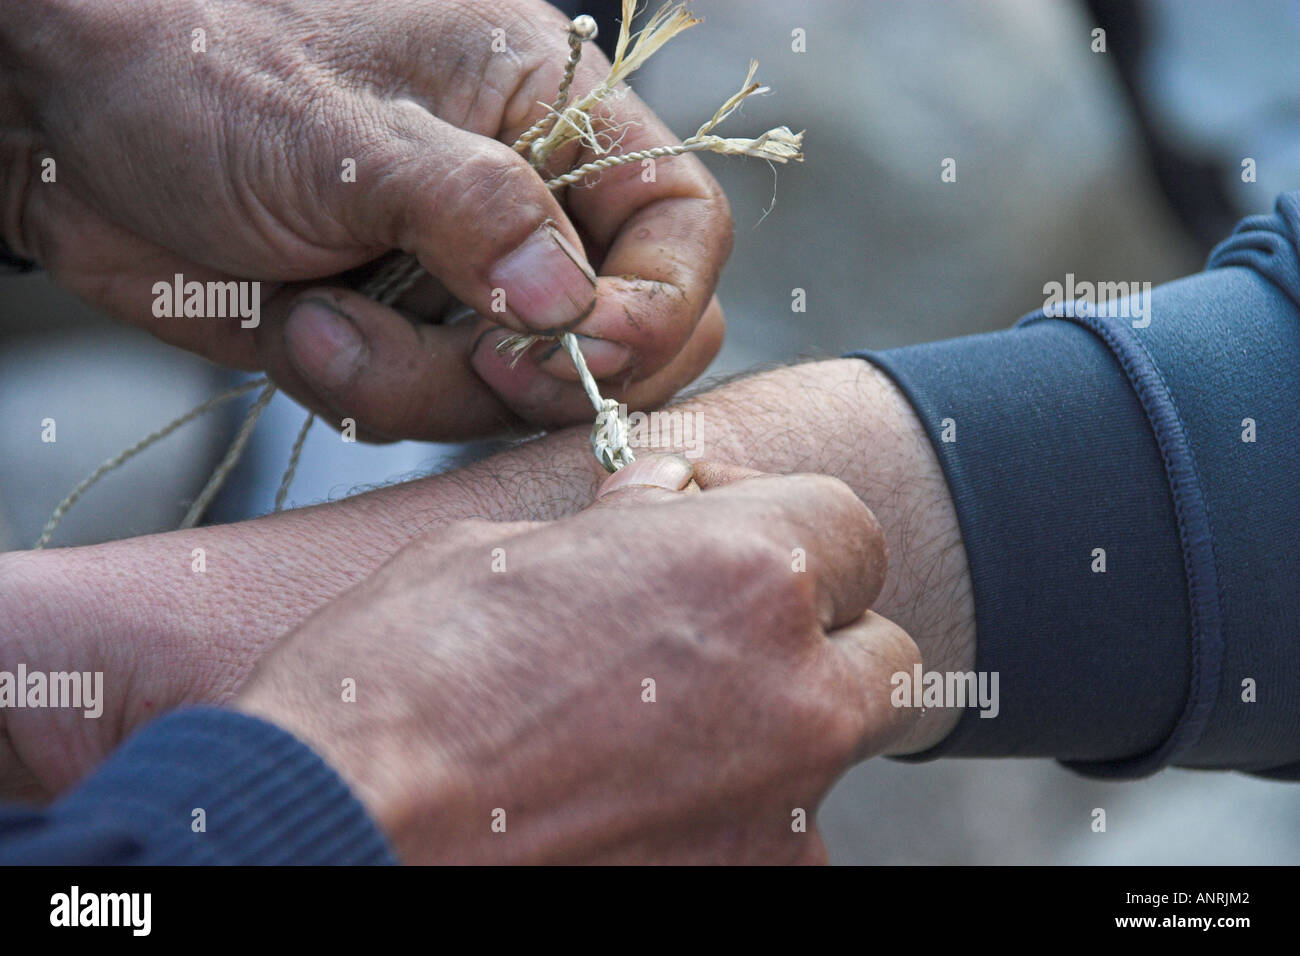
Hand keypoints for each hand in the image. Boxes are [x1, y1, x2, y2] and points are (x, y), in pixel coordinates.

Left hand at [0, 0, 730, 439]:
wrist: (59, 117)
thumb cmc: (194, 62)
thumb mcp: (347, 128)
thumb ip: (479, 213)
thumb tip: (571, 306)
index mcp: (546, 111)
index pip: (679, 222)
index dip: (661, 301)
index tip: (589, 345)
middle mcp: (520, 202)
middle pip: (622, 331)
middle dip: (548, 371)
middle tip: (478, 360)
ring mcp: (459, 278)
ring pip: (519, 389)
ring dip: (423, 382)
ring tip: (319, 321)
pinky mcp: (395, 335)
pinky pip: (430, 407)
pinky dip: (368, 390)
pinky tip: (295, 329)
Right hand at [0, 360, 970, 801]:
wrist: (342, 829)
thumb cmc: (401, 679)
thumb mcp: (507, 553)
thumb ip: (626, 525)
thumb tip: (670, 497)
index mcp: (747, 571)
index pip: (852, 529)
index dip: (793, 530)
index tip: (732, 543)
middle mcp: (797, 692)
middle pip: (881, 655)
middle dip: (817, 642)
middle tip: (721, 647)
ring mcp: (784, 811)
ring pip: (830, 755)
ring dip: (774, 735)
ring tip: (655, 741)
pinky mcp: (754, 892)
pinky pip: (778, 838)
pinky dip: (730, 821)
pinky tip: (638, 811)